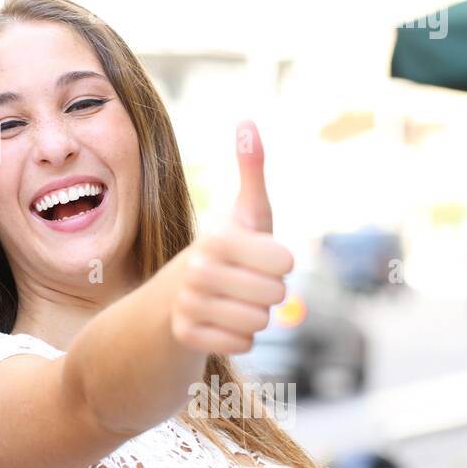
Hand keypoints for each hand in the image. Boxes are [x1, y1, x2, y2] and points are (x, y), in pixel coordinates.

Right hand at [168, 120, 293, 354]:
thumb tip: (247, 123)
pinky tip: (223, 321)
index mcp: (217, 238)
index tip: (260, 257)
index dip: (281, 263)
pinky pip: (242, 345)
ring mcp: (188, 304)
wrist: (180, 291)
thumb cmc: (229, 249)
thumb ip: (252, 170)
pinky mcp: (186, 335)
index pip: (286, 263)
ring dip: (256, 315)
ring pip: (260, 323)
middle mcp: (197, 270)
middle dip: (270, 293)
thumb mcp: (245, 212)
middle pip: (276, 296)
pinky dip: (240, 337)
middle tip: (247, 282)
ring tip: (235, 300)